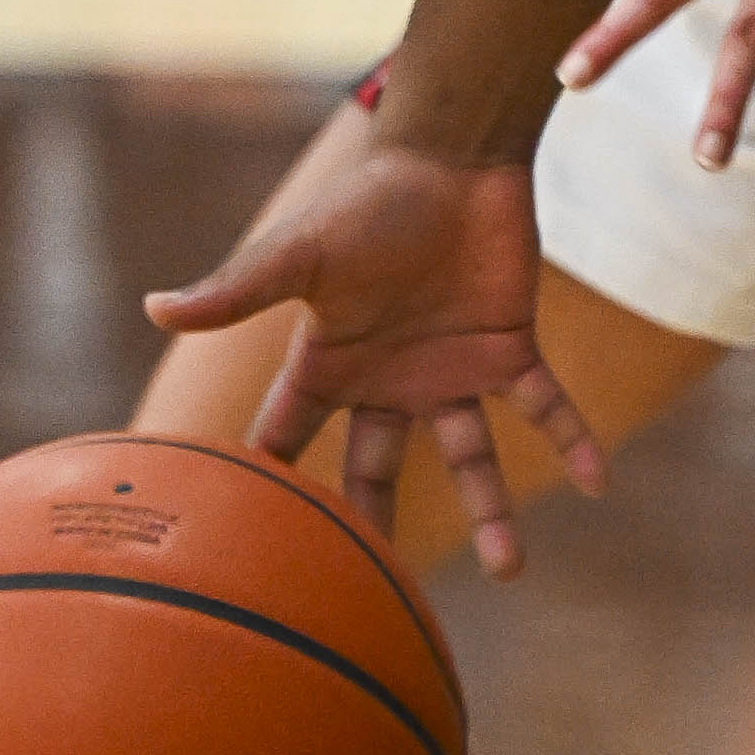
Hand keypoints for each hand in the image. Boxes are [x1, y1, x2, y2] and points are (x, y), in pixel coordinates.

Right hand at [144, 143, 601, 573]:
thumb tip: (155, 309)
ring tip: (512, 572)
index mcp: (331, 362)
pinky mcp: (509, 346)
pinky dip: (573, 440)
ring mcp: (451, 367)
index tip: (253, 551)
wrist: (450, 155)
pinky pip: (545, 406)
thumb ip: (238, 291)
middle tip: (377, 599)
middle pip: (376, 468)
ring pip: (471, 456)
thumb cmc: (367, 202)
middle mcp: (389, 378)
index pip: (289, 436)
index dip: (271, 484)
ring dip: (494, 512)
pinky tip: (599, 483)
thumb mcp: (300, 254)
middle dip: (375, 527)